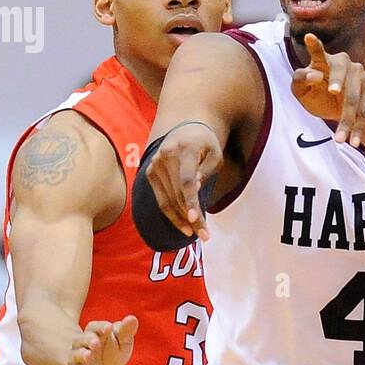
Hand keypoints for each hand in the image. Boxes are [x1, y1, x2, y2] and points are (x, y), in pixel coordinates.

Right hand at [66, 316, 137, 364]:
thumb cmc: (111, 352)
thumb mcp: (121, 342)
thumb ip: (126, 331)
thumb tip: (133, 318)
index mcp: (95, 333)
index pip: (95, 327)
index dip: (102, 327)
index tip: (110, 328)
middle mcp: (83, 344)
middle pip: (83, 339)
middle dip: (89, 340)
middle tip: (96, 343)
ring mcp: (77, 358)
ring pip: (76, 354)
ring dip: (82, 355)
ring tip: (88, 356)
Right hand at [145, 121, 222, 240]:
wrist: (185, 129)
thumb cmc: (205, 144)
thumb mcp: (215, 154)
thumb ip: (205, 171)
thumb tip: (193, 190)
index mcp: (184, 149)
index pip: (186, 180)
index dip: (190, 201)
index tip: (194, 218)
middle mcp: (165, 156)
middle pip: (177, 194)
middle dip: (192, 218)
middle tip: (206, 235)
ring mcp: (154, 165)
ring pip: (167, 200)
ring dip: (182, 220)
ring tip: (198, 234)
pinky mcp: (150, 173)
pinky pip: (161, 200)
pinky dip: (172, 214)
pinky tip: (183, 225)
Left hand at [290, 33, 364, 146]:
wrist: (338, 107)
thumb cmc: (316, 95)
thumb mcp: (302, 92)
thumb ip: (300, 81)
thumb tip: (315, 75)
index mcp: (321, 61)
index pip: (317, 52)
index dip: (314, 45)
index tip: (309, 37)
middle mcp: (342, 61)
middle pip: (340, 71)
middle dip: (337, 81)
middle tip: (332, 91)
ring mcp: (358, 71)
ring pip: (353, 96)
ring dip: (347, 119)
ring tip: (339, 139)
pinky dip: (359, 125)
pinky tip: (354, 140)